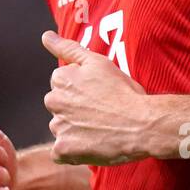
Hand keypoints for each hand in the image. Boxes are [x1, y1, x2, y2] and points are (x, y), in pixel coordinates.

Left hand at [42, 31, 148, 164]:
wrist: (143, 125)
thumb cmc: (125, 93)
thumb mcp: (99, 63)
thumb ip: (68, 49)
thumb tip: (46, 36)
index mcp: (61, 79)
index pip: (61, 85)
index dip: (81, 91)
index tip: (98, 97)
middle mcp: (54, 101)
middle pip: (58, 107)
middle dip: (74, 111)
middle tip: (100, 114)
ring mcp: (58, 127)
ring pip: (60, 129)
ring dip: (74, 131)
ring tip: (99, 130)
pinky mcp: (63, 150)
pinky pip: (60, 154)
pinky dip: (73, 153)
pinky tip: (91, 146)